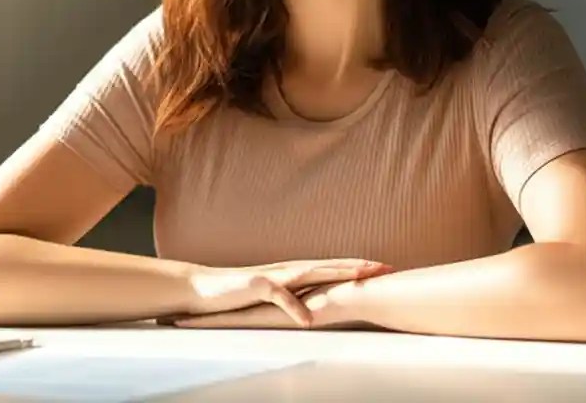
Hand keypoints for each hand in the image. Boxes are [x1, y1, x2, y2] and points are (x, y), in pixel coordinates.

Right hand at [179, 259, 391, 327]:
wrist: (202, 289)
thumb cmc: (235, 294)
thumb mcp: (268, 296)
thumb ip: (289, 296)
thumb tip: (310, 305)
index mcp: (290, 273)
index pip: (328, 268)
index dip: (354, 267)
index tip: (379, 268)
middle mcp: (285, 270)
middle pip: (326, 266)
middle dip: (355, 266)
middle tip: (383, 267)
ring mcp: (271, 276)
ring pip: (309, 273)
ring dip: (334, 275)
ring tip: (359, 280)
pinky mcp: (255, 287)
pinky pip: (278, 298)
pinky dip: (294, 308)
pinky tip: (309, 319)